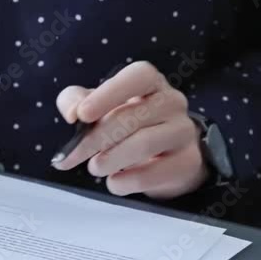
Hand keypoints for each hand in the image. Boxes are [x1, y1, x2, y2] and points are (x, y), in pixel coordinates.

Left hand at [52, 61, 207, 198]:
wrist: (164, 156)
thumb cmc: (123, 122)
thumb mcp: (95, 105)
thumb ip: (75, 100)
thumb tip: (72, 113)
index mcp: (150, 81)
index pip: (138, 77)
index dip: (108, 94)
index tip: (82, 115)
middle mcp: (172, 101)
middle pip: (132, 117)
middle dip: (95, 139)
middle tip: (72, 156)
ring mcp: (184, 131)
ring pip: (144, 144)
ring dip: (110, 159)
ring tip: (94, 168)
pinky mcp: (188, 161)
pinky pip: (156, 172)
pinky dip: (128, 181)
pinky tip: (114, 182)